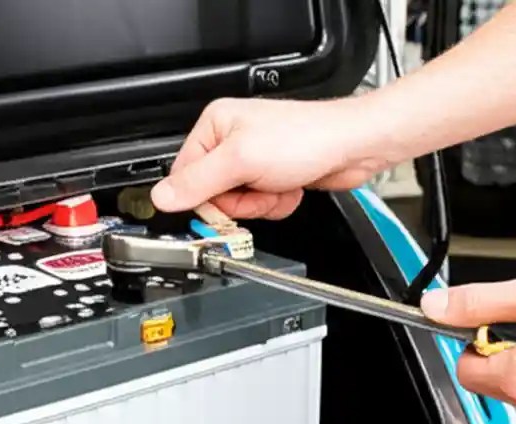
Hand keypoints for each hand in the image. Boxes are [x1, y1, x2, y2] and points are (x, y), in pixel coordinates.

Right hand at [150, 97, 395, 218]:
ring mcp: (251, 160)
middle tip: (257, 189)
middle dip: (239, 202)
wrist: (354, 146)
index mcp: (214, 126)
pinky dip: (275, 204)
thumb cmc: (308, 138)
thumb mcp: (241, 161)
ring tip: (277, 185)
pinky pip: (258, 206)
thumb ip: (198, 182)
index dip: (203, 197)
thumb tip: (161, 198)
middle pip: (211, 194)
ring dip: (260, 204)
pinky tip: (288, 187)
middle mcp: (230, 141)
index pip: (184, 175)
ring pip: (236, 205)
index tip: (222, 203)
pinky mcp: (271, 176)